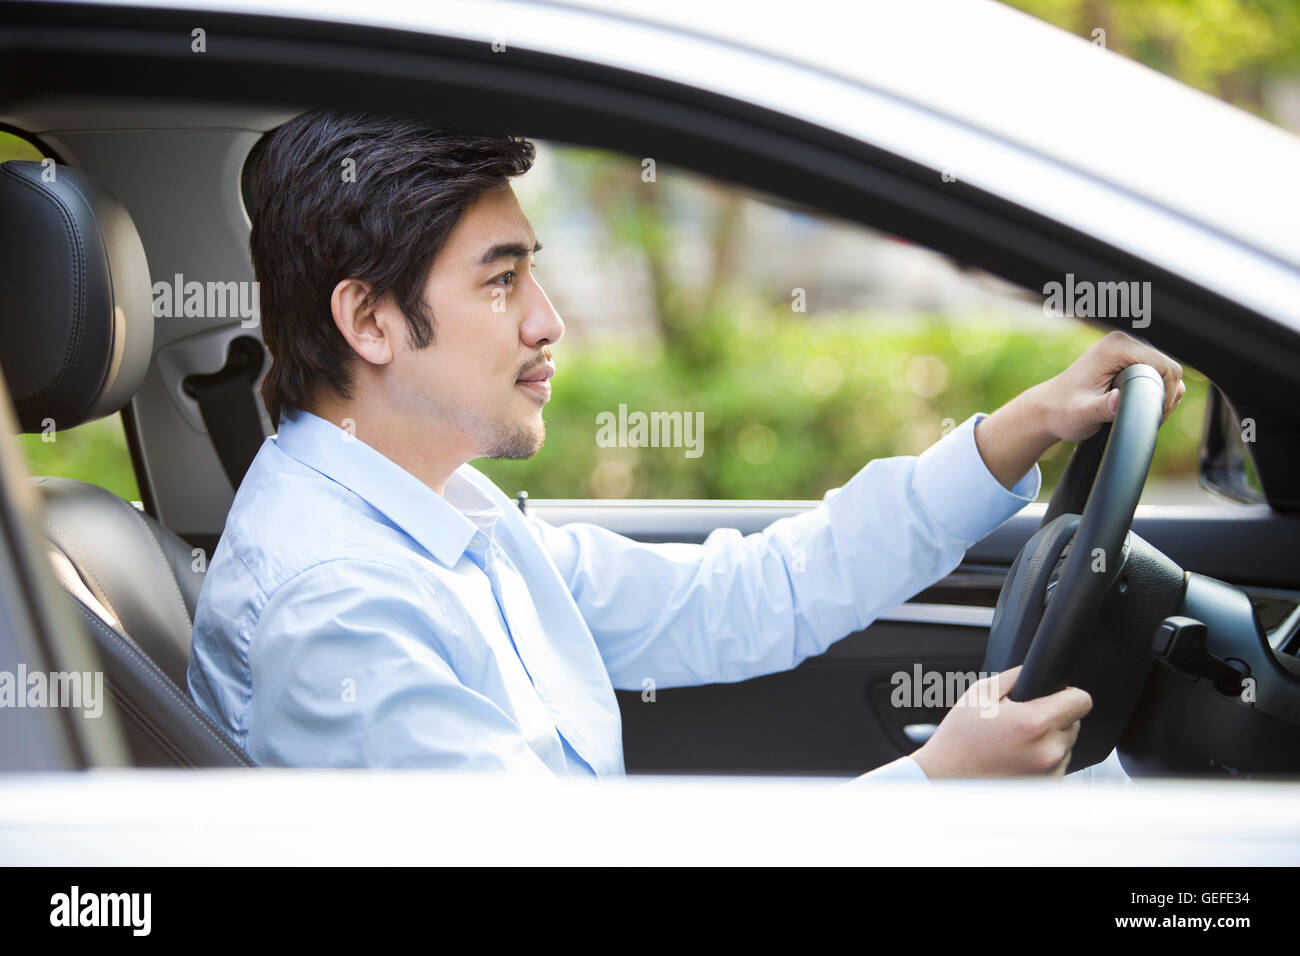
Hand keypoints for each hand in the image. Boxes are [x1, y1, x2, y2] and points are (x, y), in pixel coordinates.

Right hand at [911, 665, 1092, 778]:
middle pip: (1074, 722)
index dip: (1068, 693)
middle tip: (1021, 722)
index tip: (1056, 696)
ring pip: (1066, 745)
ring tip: (1016, 743)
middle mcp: (1048, 751)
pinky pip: (1058, 766)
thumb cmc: (959, 738)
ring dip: (1049, 741)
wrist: (946, 778)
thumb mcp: (980, 693)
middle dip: (1053, 718)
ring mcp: (1050, 774)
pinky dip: (1043, 761)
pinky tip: (1017, 759)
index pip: (1082, 700)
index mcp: (1034, 723)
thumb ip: (1016, 676)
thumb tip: (1039, 671)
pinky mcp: (1048, 788)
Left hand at [974, 330, 1185, 488]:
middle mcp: (1124, 342)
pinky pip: (1157, 376)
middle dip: (1164, 397)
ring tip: (1138, 414)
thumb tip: (1119, 400)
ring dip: (1160, 396)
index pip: (1165, 366)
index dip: (1165, 394)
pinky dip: (1155, 394)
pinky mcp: (1129, 361)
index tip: (1150, 415)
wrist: (1048, 409)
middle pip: (1170, 369)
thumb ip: (1102, 407)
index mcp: (1116, 347)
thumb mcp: (1082, 413)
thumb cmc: (1062, 411)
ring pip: (1166, 373)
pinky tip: (1137, 407)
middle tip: (1145, 419)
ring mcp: (1128, 350)